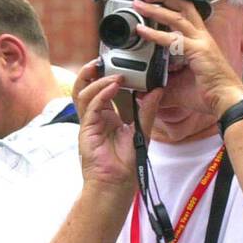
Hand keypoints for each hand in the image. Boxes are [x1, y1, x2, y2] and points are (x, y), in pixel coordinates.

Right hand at [72, 59, 161, 200]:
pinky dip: (101, 94)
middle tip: (104, 59)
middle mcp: (95, 117)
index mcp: (106, 116)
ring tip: (116, 75)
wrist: (117, 183)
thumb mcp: (142, 130)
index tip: (119, 64)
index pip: (101, 89)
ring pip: (84, 93)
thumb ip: (148, 110)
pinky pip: (91, 106)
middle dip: (92, 72)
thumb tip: (158, 89)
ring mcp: (89, 123)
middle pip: (86, 87)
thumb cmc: (126, 162)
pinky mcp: (86, 129)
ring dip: (99, 81)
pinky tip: (113, 88)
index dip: (106, 75)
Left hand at [130, 0, 242, 116]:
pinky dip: (155, 33)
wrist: (228, 102)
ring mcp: (202, 42)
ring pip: (177, 17)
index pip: (186, 16)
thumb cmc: (210, 95)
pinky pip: (173, 39)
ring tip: (139, 4)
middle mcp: (202, 37)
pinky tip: (142, 30)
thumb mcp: (179, 90)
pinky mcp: (199, 51)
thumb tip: (145, 93)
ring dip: (156, 8)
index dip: (169, 7)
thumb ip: (162, 89)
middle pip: (184, 7)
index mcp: (201, 42)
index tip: (152, 5)